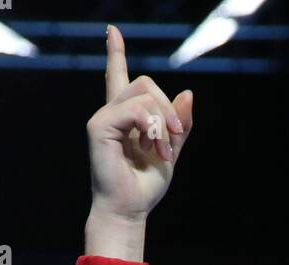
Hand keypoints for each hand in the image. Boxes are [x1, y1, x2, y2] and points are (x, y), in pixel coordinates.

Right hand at [87, 24, 193, 224]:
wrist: (130, 209)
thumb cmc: (145, 186)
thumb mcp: (171, 152)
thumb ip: (179, 125)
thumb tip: (188, 93)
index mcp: (125, 117)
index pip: (118, 76)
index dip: (116, 53)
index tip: (113, 30)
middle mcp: (111, 112)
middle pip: (146, 83)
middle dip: (168, 108)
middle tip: (176, 137)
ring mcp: (103, 117)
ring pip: (143, 94)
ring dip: (163, 121)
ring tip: (164, 152)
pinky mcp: (99, 125)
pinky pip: (134, 109)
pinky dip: (152, 127)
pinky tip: (153, 149)